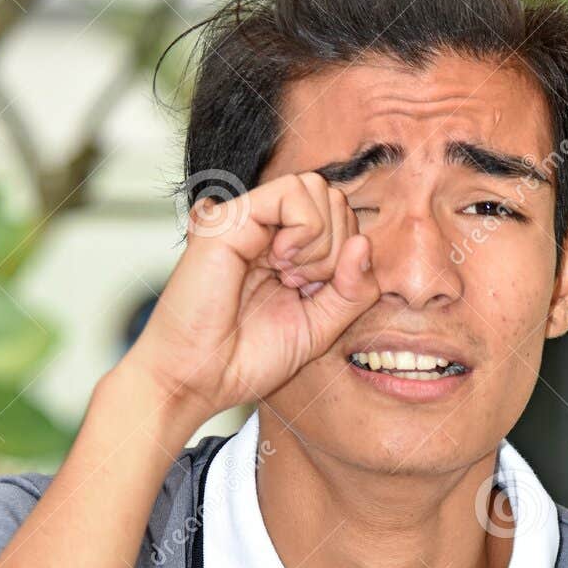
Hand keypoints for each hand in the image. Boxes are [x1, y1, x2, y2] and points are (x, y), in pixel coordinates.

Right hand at [116, 170, 379, 445]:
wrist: (202, 380)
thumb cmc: (247, 359)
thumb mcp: (322, 327)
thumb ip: (353, 290)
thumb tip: (365, 243)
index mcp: (284, 251)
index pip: (340, 220)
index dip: (346, 256)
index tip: (314, 294)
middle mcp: (264, 230)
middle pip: (333, 198)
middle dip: (336, 246)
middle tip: (301, 285)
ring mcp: (246, 220)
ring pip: (317, 188)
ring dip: (321, 239)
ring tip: (290, 275)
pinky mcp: (230, 217)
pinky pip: (293, 193)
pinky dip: (305, 229)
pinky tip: (280, 261)